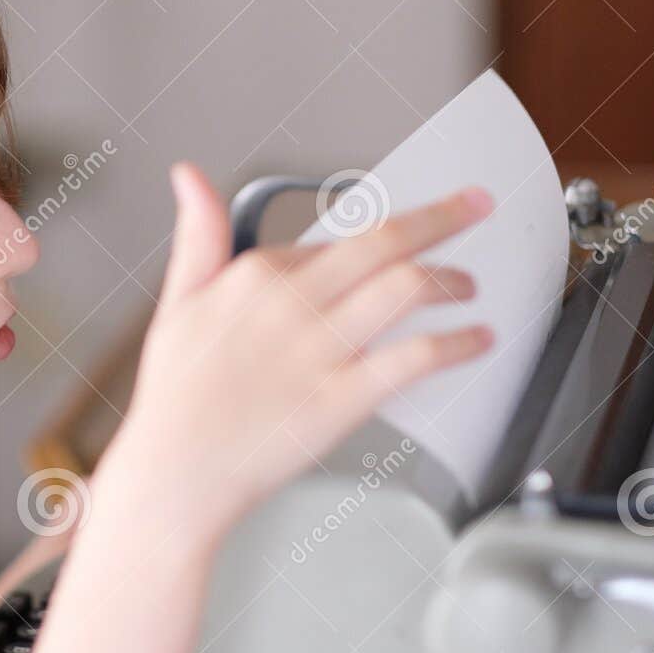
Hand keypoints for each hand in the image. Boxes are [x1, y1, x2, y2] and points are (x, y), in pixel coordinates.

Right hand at [99, 162, 494, 539]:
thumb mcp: (177, 301)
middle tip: (477, 205)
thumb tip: (190, 178)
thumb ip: (198, 236)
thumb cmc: (177, 398)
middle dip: (444, 216)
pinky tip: (476, 340)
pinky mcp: (342, 398)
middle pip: (385, 242)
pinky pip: (414, 358)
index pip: (335, 239)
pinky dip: (456, 343)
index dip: (380, 236)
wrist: (176, 474)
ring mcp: (320, 350)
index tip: (409, 229)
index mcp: (257, 274)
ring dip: (451, 280)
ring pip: (406, 289)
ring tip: (470, 285)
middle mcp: (293, 302)